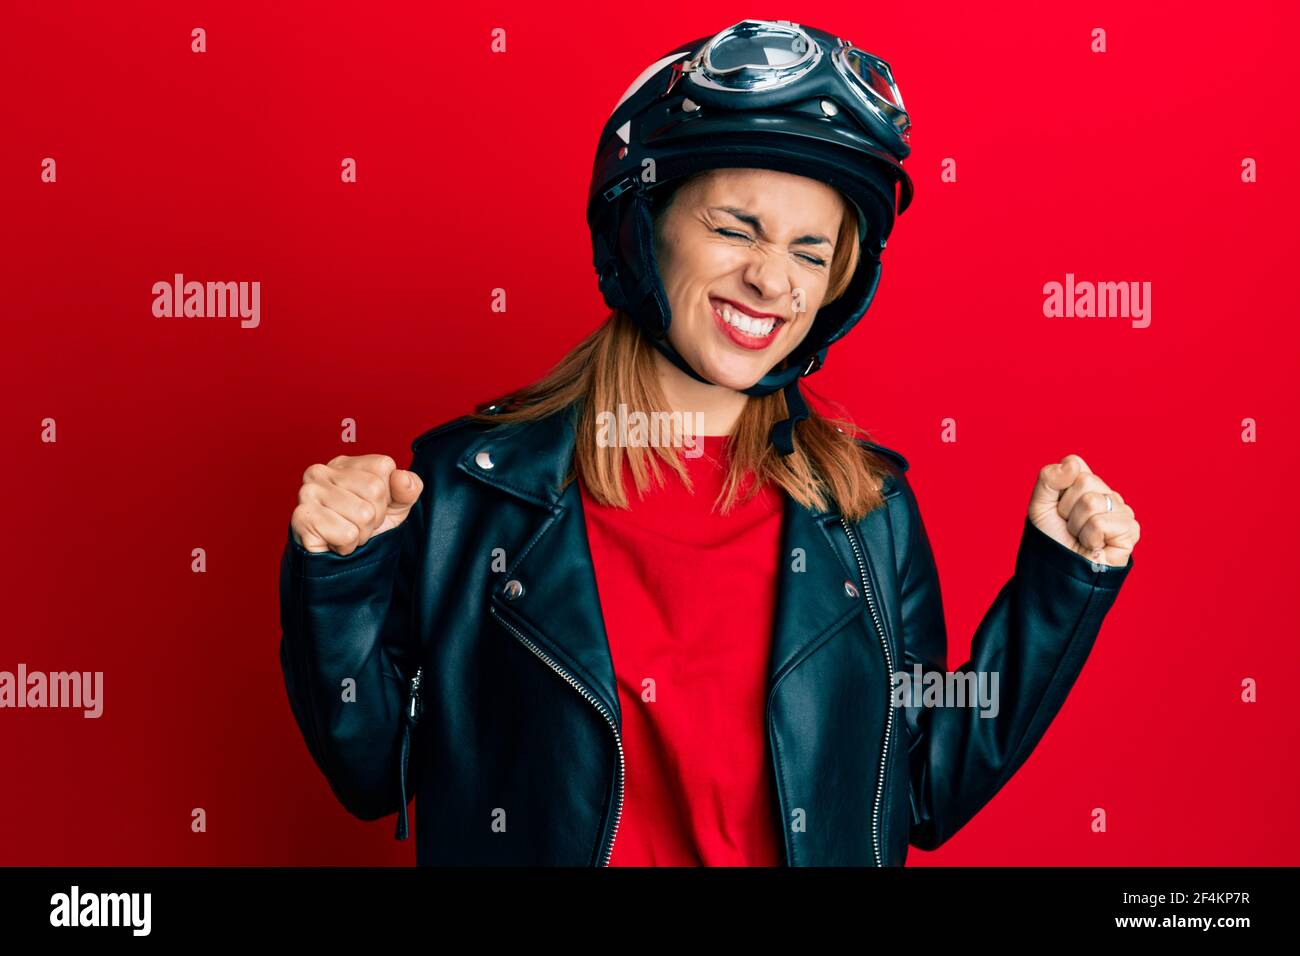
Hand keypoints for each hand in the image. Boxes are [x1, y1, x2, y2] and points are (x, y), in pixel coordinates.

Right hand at [291, 454, 423, 554]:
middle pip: (375, 490)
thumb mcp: (397, 505)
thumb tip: (402, 477)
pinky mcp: (302, 517)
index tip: (371, 505)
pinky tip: (333, 541)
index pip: (384, 466)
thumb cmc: (364, 528)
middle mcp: (322, 471)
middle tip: (356, 523)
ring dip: (360, 533)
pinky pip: (346, 534)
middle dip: (374, 516)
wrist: (339, 563)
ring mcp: (308, 493)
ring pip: (363, 514)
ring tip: (344, 532)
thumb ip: (408, 487)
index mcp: (346, 463)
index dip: (386, 494)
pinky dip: (347, 545)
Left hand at [1027, 454, 1139, 568]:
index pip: (1075, 463)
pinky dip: (1088, 537)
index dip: (1058, 488)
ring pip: (1092, 502)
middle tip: (1070, 527)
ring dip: (1076, 525)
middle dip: (1067, 509)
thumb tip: (1072, 463)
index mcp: (1089, 485)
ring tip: (1081, 538)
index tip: (1057, 509)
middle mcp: (1108, 494)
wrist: (1059, 572)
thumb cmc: (1052, 541)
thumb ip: (1049, 478)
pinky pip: (1100, 522)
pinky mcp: (1130, 530)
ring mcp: (1122, 511)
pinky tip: (1093, 547)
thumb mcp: (1040, 506)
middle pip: (1084, 481)